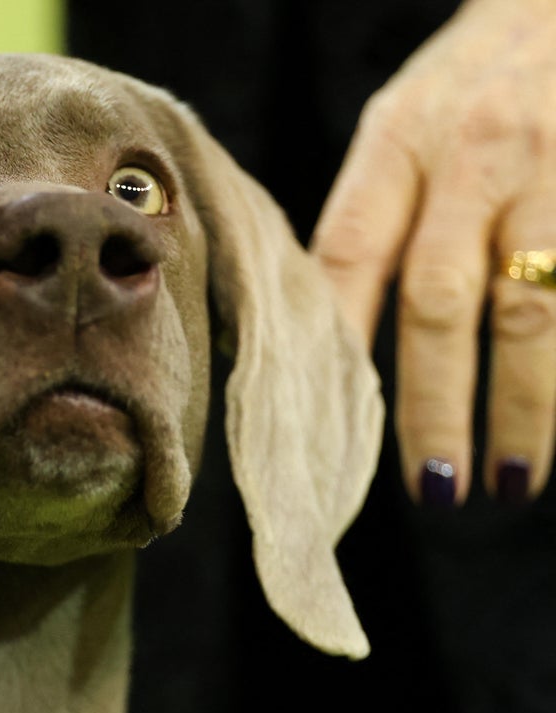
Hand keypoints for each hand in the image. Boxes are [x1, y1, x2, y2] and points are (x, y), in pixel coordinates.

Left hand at [312, 0, 555, 506]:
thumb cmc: (468, 81)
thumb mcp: (401, 126)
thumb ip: (370, 217)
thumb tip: (323, 332)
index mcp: (399, 143)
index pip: (349, 255)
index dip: (336, 348)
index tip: (331, 427)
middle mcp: (474, 158)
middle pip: (439, 301)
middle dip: (432, 404)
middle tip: (432, 486)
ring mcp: (555, 173)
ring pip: (533, 311)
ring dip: (522, 408)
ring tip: (510, 481)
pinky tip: (555, 423)